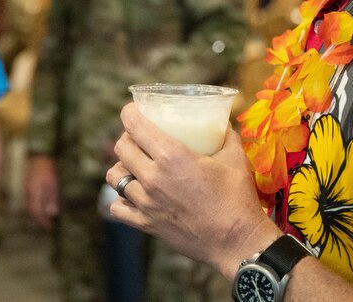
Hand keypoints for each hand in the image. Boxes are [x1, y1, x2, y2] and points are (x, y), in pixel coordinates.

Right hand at [25, 154, 59, 227]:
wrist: (38, 154)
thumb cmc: (47, 168)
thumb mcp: (53, 183)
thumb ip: (52, 198)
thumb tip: (52, 213)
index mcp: (33, 193)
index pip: (36, 212)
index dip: (42, 220)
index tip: (49, 226)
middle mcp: (28, 192)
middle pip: (31, 210)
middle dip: (39, 218)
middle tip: (47, 224)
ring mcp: (27, 188)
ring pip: (30, 205)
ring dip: (37, 212)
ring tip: (45, 217)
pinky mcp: (28, 184)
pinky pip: (30, 199)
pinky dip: (36, 205)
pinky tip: (42, 205)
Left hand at [106, 102, 276, 278]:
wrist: (238, 243)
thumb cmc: (238, 199)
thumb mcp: (235, 158)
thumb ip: (226, 135)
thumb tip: (221, 121)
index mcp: (172, 156)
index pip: (134, 125)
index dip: (130, 113)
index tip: (133, 110)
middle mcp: (153, 177)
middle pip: (121, 148)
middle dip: (128, 138)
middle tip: (140, 139)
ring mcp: (147, 203)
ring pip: (115, 177)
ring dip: (122, 167)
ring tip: (135, 166)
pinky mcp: (146, 224)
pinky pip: (118, 208)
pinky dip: (121, 200)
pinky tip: (134, 195)